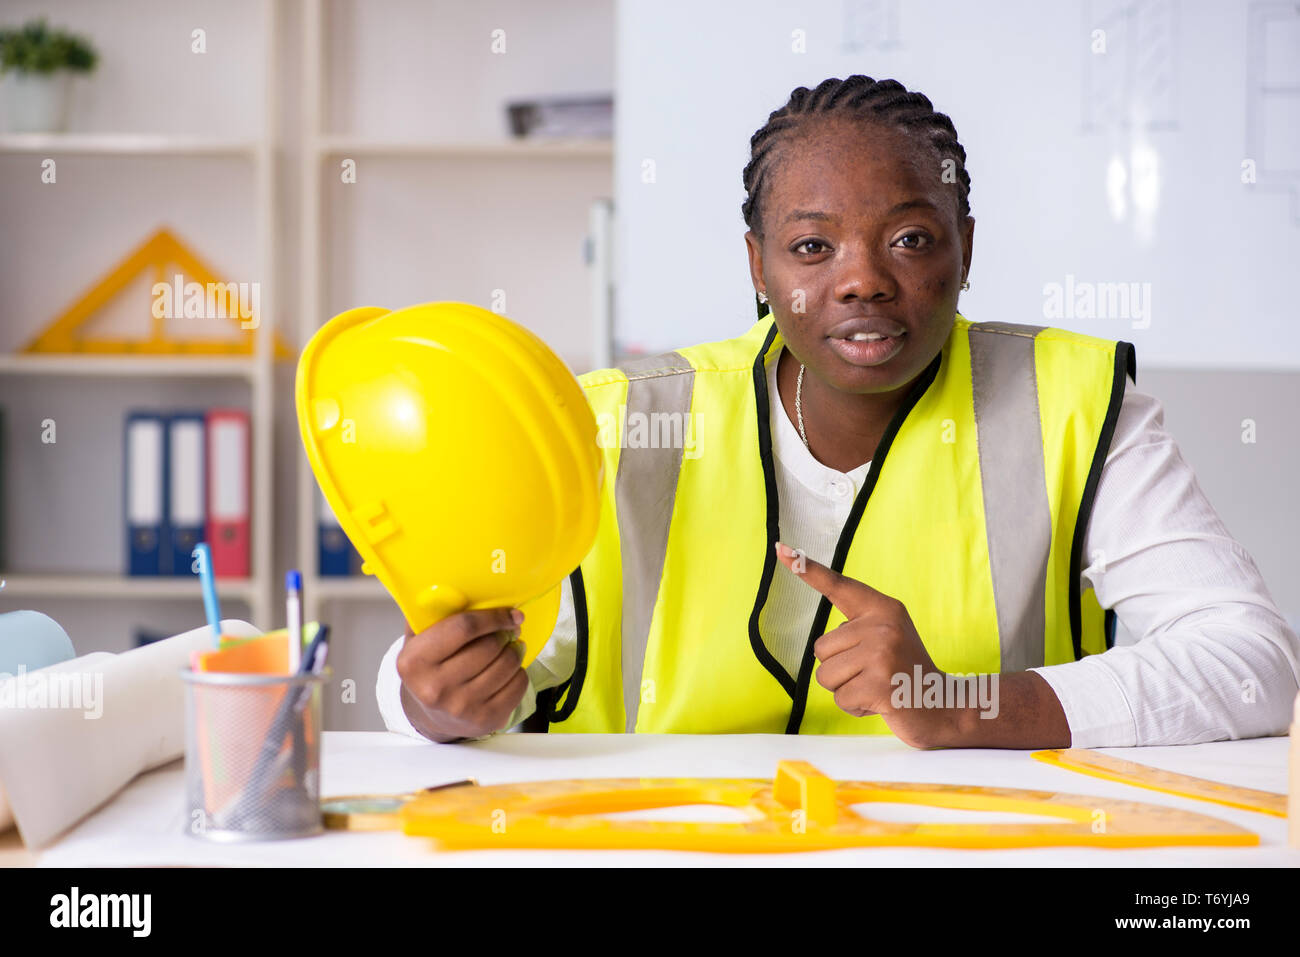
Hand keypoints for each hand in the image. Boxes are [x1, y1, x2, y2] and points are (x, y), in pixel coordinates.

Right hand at [396, 606, 529, 742]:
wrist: (431, 716)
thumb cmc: (429, 668)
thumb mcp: (418, 640)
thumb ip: (432, 613)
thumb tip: (457, 582)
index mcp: (414, 662)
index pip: (463, 627)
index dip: (493, 616)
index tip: (510, 612)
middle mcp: (435, 688)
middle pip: (488, 647)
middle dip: (505, 633)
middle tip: (509, 629)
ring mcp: (461, 707)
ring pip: (506, 665)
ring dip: (515, 651)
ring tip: (512, 646)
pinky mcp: (485, 720)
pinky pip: (518, 686)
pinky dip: (519, 673)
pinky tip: (510, 670)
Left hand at [774, 542, 953, 747]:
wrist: (945, 705)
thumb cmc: (904, 671)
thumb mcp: (887, 636)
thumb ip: (858, 627)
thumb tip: (823, 642)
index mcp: (883, 608)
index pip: (838, 586)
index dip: (806, 569)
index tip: (781, 549)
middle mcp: (882, 625)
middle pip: (821, 648)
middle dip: (840, 668)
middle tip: (874, 673)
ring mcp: (881, 654)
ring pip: (825, 676)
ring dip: (845, 689)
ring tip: (877, 687)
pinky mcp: (879, 685)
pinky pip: (840, 699)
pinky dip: (855, 708)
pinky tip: (880, 703)